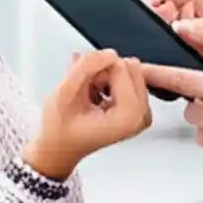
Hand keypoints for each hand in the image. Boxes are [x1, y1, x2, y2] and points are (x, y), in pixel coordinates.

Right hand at [23, 50, 152, 179]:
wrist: (59, 149)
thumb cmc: (60, 131)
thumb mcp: (63, 94)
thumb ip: (85, 68)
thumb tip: (108, 53)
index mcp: (128, 117)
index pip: (120, 67)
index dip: (96, 70)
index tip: (83, 88)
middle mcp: (141, 116)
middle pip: (129, 66)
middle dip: (104, 72)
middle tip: (87, 92)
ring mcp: (142, 113)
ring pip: (129, 70)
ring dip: (106, 76)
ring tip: (90, 96)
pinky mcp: (140, 109)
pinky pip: (130, 78)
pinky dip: (111, 81)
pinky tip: (97, 96)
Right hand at [147, 0, 202, 73]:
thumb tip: (182, 26)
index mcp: (197, 3)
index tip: (156, 4)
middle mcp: (180, 19)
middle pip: (153, 8)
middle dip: (152, 18)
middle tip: (160, 30)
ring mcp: (172, 40)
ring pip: (149, 32)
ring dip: (149, 39)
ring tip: (160, 49)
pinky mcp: (166, 61)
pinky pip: (151, 55)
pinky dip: (150, 60)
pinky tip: (159, 66)